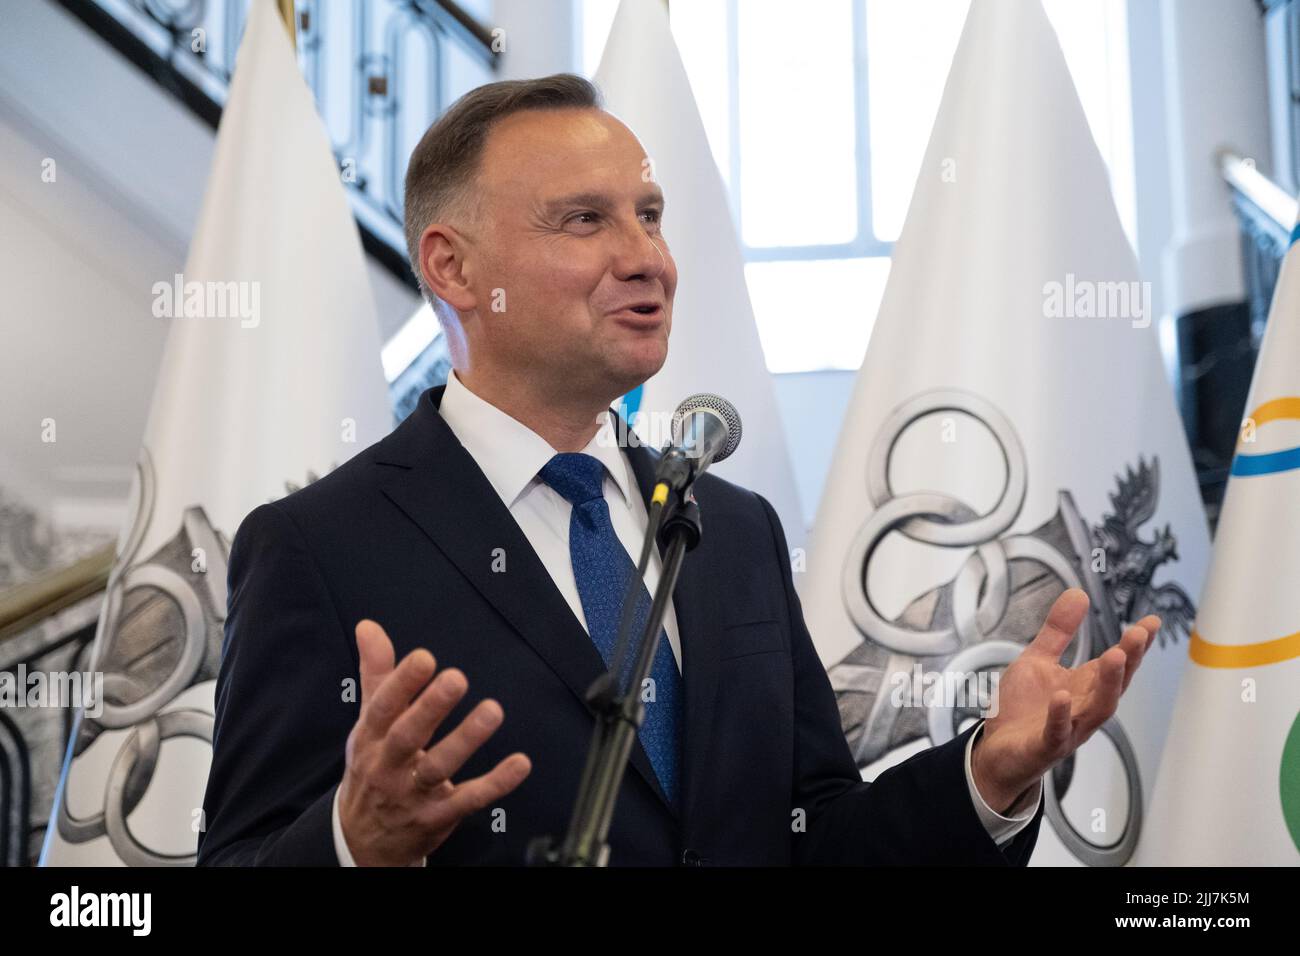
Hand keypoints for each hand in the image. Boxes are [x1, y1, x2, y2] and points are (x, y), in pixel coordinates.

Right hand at [337, 619, 531, 865]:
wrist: (363, 840)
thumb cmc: (373, 768)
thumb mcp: (368, 723)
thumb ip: (376, 674)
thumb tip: (369, 628)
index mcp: (371, 738)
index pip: (383, 708)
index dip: (401, 683)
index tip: (423, 657)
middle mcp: (389, 766)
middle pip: (407, 736)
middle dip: (430, 708)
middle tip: (457, 678)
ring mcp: (413, 794)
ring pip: (439, 767)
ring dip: (466, 739)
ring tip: (492, 710)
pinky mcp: (438, 816)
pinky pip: (469, 800)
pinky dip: (495, 783)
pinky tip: (520, 763)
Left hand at [970, 588, 1157, 813]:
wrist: (997, 751)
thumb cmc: (1022, 708)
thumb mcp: (1038, 660)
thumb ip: (1059, 631)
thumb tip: (1079, 594)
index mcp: (1084, 686)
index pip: (1117, 663)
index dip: (1135, 644)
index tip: (1151, 622)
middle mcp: (1083, 707)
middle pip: (1114, 684)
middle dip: (1128, 660)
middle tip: (1138, 634)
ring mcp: (1068, 728)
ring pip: (1097, 709)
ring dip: (1107, 684)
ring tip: (1114, 656)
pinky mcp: (1044, 745)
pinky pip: (1057, 732)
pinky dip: (1060, 715)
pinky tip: (1061, 696)